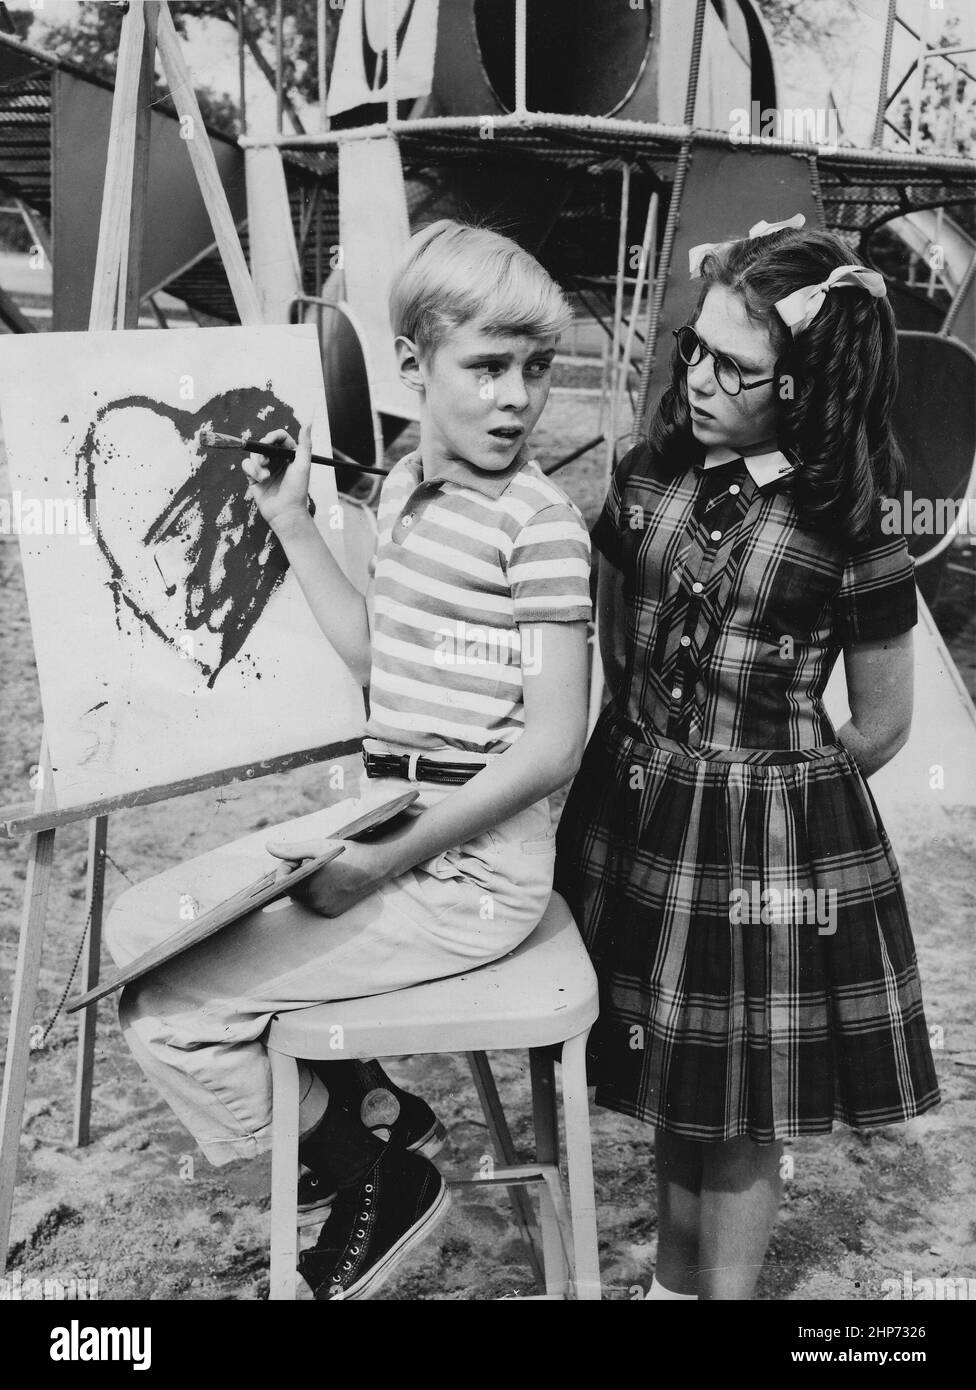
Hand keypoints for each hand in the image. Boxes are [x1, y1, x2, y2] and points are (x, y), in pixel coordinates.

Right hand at [242, 422, 312, 531]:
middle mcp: (277, 460)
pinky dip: (252, 471)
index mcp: (290, 455)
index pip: (279, 437)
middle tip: (265, 459)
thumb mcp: (303, 465)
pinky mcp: (254, 477)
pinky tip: (262, 480)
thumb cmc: (297, 490)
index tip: (270, 440)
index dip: (273, 436)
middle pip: (264, 444)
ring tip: (266, 475)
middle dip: (262, 450)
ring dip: (257, 463)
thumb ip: (305, 444)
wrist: (286, 513)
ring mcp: (265, 468)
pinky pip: (246, 465)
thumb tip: (308, 422)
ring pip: (253, 454)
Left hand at [266, 836, 395, 917]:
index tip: (296, 857)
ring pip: (302, 897)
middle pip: (292, 890)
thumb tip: (268, 847)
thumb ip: (291, 850)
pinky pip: (314, 903)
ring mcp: (324, 909)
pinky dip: (315, 893)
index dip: (285, 868)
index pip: (282, 882)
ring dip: (304, 884)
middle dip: (294, 875)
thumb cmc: (347, 853)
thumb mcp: (318, 846)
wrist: (377, 866)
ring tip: (319, 870)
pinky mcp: (332, 913)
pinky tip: (328, 881)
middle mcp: (315, 902)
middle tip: (307, 860)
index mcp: (310, 885)